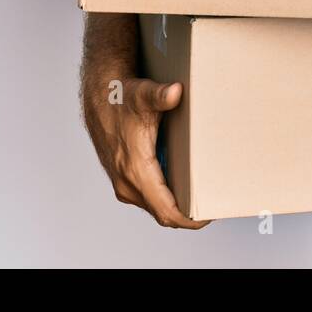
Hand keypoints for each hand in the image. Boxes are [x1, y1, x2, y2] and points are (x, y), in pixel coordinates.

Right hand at [82, 72, 210, 229]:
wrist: (98, 97)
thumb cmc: (122, 98)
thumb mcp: (143, 95)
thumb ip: (160, 95)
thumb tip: (175, 91)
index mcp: (135, 169)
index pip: (165, 210)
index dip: (188, 219)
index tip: (207, 217)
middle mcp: (126, 182)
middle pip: (162, 213)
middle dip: (187, 215)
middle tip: (213, 206)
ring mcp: (123, 182)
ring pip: (154, 206)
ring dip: (176, 206)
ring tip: (202, 197)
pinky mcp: (123, 178)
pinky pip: (148, 197)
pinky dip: (165, 197)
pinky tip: (182, 185)